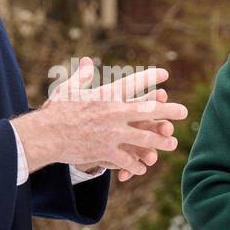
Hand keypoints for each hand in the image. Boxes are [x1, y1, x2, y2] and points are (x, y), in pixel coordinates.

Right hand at [22, 57, 185, 178]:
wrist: (46, 134)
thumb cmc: (56, 111)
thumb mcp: (68, 89)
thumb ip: (81, 77)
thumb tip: (85, 62)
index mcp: (107, 95)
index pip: (134, 83)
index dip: (151, 78)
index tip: (165, 75)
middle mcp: (114, 112)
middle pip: (149, 111)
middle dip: (168, 111)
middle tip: (183, 111)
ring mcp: (112, 133)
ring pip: (144, 138)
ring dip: (160, 142)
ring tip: (172, 143)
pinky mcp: (106, 151)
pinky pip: (127, 160)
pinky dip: (136, 164)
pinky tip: (143, 167)